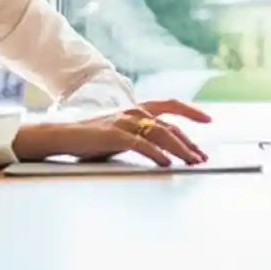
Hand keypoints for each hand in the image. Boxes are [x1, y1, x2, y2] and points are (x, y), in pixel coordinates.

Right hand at [15, 100, 210, 165]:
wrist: (62, 135)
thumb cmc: (90, 138)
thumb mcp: (120, 133)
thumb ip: (139, 136)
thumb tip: (163, 150)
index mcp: (136, 109)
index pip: (170, 105)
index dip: (190, 111)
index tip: (208, 119)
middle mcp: (133, 111)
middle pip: (170, 126)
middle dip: (190, 142)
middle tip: (203, 157)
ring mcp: (125, 121)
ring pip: (161, 134)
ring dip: (180, 149)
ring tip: (192, 161)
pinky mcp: (115, 135)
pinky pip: (142, 144)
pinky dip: (157, 154)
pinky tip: (167, 163)